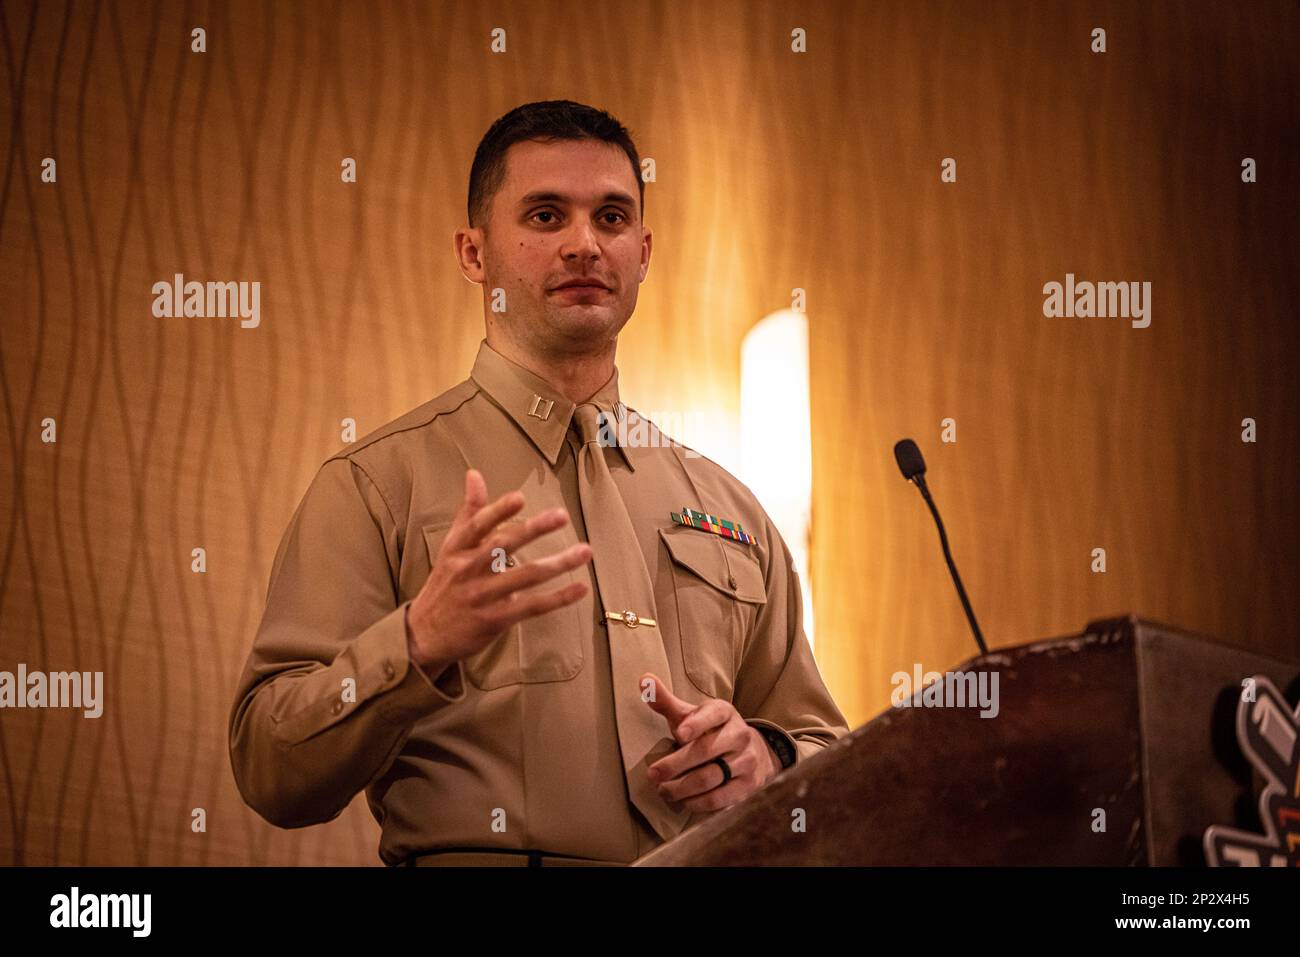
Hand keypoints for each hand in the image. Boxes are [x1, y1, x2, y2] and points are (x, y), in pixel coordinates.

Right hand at [406, 468, 591, 674]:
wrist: (424, 636)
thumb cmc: (444, 585)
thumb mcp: (451, 548)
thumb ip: (469, 512)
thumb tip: (474, 474)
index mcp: (457, 549)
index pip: (477, 526)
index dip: (498, 511)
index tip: (519, 498)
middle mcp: (468, 570)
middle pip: (503, 546)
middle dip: (534, 529)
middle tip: (561, 515)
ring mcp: (482, 596)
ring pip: (525, 576)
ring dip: (558, 563)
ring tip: (585, 550)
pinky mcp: (495, 620)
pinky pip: (532, 607)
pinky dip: (558, 598)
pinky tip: (580, 588)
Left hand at [641, 673, 780, 813]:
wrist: (752, 751)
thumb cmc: (710, 731)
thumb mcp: (691, 714)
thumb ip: (666, 701)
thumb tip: (643, 679)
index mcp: (724, 712)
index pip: (712, 715)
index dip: (696, 724)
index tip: (679, 734)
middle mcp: (739, 735)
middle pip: (705, 751)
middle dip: (675, 764)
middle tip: (652, 774)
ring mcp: (746, 761)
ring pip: (711, 778)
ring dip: (682, 788)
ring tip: (663, 790)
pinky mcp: (748, 785)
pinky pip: (720, 798)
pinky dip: (698, 803)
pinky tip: (683, 801)